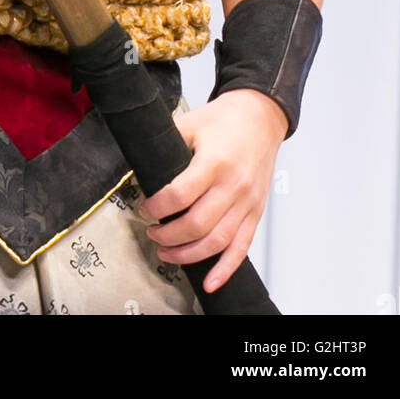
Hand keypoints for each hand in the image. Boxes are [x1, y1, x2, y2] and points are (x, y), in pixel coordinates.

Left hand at [134, 89, 287, 294]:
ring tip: (167, 253)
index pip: (180, 195)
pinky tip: (210, 281)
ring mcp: (247, 202)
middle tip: (152, 232)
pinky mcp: (255, 213)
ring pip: (217, 242)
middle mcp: (233, 185)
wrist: (260, 117)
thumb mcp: (189, 123)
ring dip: (188, 255)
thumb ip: (166, 145)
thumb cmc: (225, 120)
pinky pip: (241, 248)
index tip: (144, 208)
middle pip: (197, 224)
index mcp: (214, 162)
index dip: (156, 207)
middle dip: (167, 235)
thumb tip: (139, 165)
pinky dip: (225, 270)